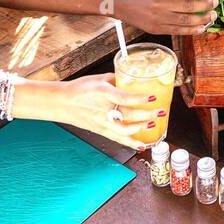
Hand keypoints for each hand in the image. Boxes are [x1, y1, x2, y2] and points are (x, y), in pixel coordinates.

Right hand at [48, 73, 164, 149]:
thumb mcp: (99, 79)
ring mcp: (102, 122)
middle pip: (129, 115)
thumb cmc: (79, 89)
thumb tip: (132, 80)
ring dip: (141, 128)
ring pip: (125, 130)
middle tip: (160, 111)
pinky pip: (118, 139)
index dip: (140, 99)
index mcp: (103, 93)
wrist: (62, 103)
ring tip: (154, 123)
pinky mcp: (100, 131)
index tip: (153, 97)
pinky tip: (141, 145)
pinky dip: (131, 143)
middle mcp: (103, 109)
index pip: (124, 98)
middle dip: (147, 114)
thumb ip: (116, 80)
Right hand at [114, 0, 216, 34]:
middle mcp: (158, 3)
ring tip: (212, 15)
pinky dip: (192, 30)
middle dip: (205, 5)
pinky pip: (178, 31)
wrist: (121, 2)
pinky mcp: (156, 29)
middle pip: (187, 6)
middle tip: (215, 2)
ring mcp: (157, 18)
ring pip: (185, 20)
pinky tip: (202, 27)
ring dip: (202, 19)